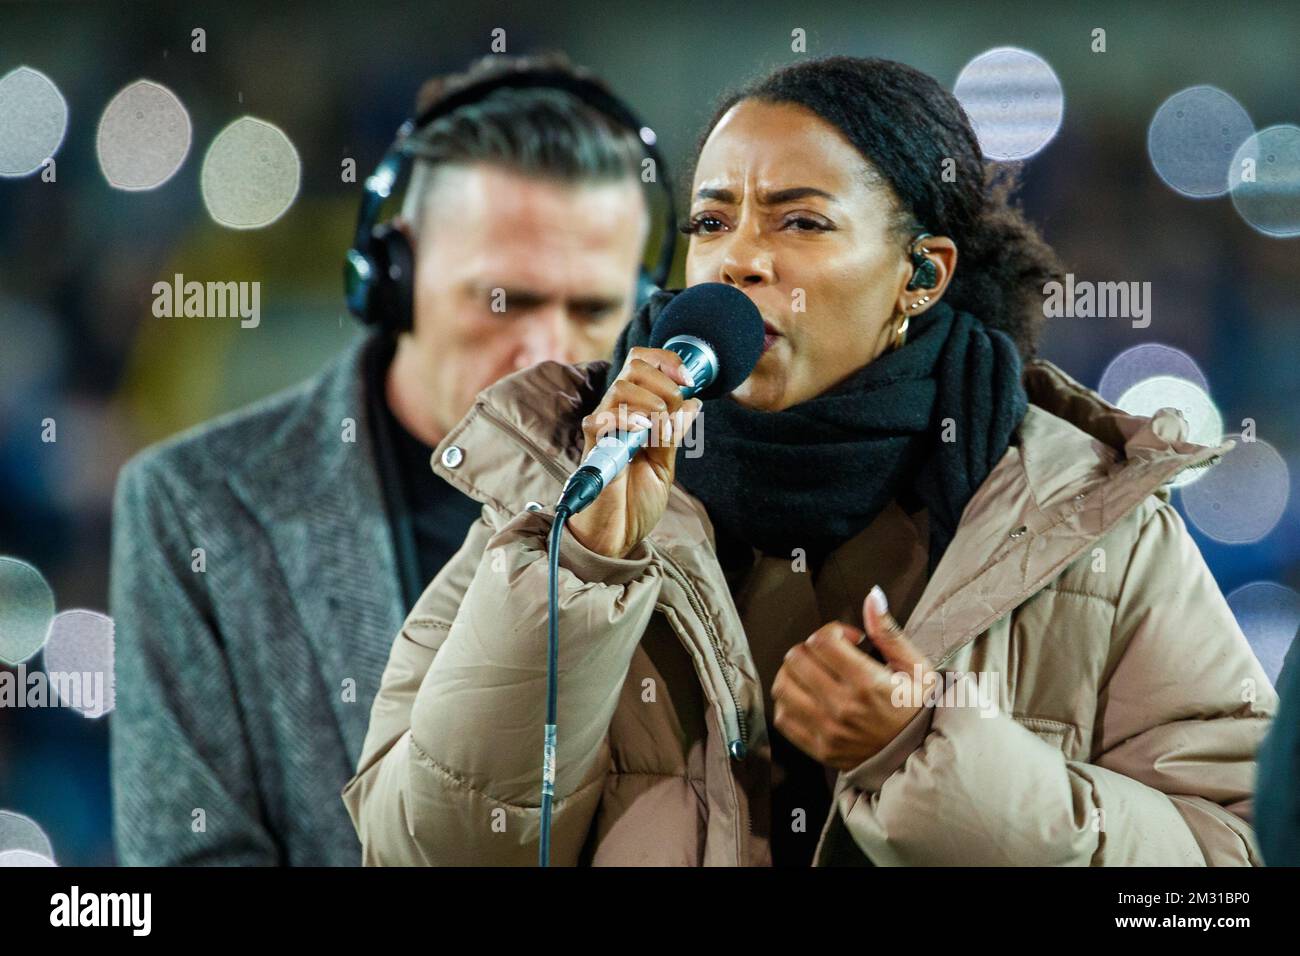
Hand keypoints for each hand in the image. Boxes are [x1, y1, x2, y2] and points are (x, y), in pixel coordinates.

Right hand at [567, 347, 702, 558]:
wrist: (617, 538)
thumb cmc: (635, 504)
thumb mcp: (664, 466)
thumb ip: (674, 434)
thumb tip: (694, 403)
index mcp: (634, 414)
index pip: (641, 365)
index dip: (666, 362)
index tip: (688, 379)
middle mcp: (616, 415)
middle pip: (632, 366)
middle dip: (663, 378)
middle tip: (675, 405)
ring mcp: (604, 430)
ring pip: (620, 387)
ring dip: (650, 400)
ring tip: (659, 424)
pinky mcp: (594, 448)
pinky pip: (604, 418)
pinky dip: (628, 418)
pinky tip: (643, 432)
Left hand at [771, 586, 935, 769]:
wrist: (919, 756)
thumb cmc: (918, 709)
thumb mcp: (916, 667)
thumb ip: (888, 631)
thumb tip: (872, 596)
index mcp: (867, 683)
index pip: (821, 641)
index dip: (832, 632)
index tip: (848, 641)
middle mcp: (842, 707)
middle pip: (796, 659)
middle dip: (812, 649)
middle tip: (831, 656)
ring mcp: (826, 730)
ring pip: (782, 686)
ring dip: (795, 673)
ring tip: (816, 674)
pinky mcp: (817, 747)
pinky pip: (782, 717)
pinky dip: (790, 701)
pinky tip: (809, 697)